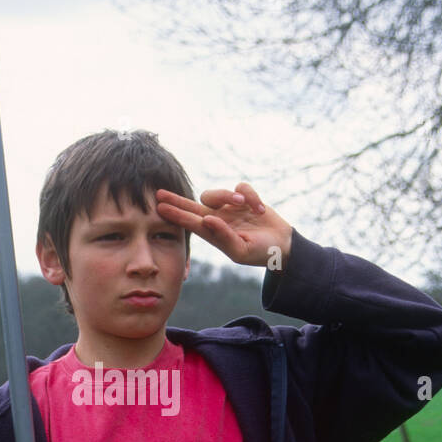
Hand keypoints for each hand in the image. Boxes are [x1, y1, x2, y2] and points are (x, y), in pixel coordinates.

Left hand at [156, 181, 292, 269]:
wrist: (282, 246)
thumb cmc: (260, 253)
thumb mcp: (241, 250)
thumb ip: (223, 236)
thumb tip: (207, 219)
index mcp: (214, 234)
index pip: (191, 222)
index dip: (175, 214)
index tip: (159, 208)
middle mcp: (218, 218)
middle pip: (192, 205)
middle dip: (177, 200)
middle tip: (159, 193)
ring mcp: (230, 208)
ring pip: (217, 193)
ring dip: (228, 195)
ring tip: (243, 205)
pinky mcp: (245, 198)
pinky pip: (241, 188)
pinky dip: (251, 196)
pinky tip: (259, 210)